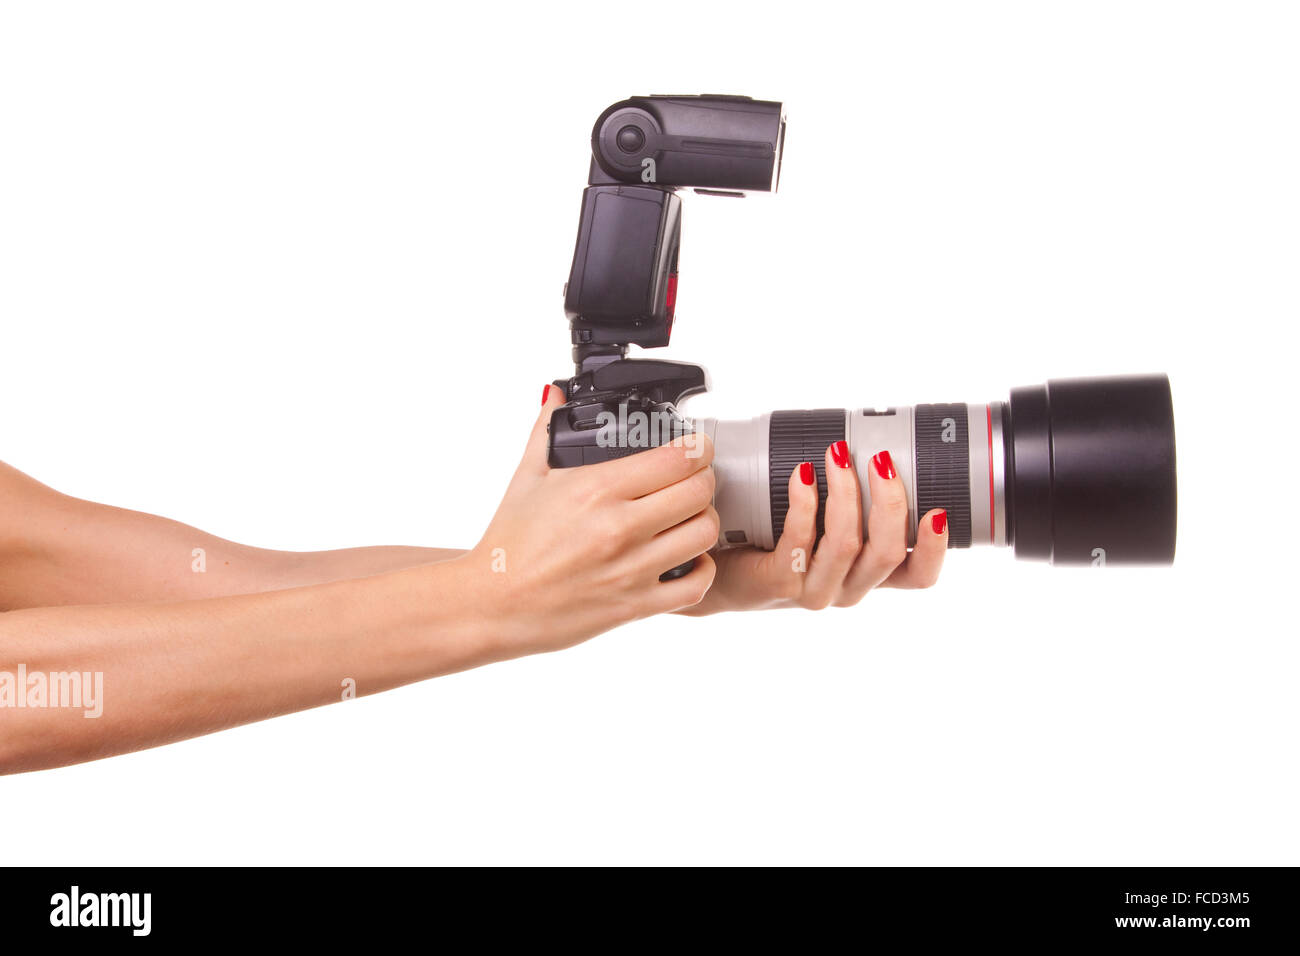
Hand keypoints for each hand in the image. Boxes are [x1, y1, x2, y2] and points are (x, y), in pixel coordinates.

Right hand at [462, 385, 718, 653]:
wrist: (493, 604)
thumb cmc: (509, 544)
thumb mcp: (526, 477)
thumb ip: (547, 431)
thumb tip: (555, 396)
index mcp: (596, 489)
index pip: (677, 459)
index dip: (696, 448)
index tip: (694, 448)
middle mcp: (618, 528)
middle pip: (699, 492)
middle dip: (704, 479)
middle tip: (694, 480)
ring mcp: (630, 569)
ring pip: (704, 534)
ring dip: (704, 520)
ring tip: (689, 517)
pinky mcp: (634, 605)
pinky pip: (695, 585)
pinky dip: (702, 569)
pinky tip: (688, 559)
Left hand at [678, 441, 947, 614]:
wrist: (718, 570)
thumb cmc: (774, 541)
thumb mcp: (824, 525)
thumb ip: (852, 502)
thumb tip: (871, 444)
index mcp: (868, 575)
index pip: (919, 576)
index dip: (935, 548)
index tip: (938, 509)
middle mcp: (847, 588)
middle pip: (887, 552)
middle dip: (889, 500)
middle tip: (881, 459)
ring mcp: (814, 589)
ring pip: (846, 544)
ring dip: (846, 492)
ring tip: (837, 454)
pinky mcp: (780, 580)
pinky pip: (800, 540)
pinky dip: (805, 502)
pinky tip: (801, 474)